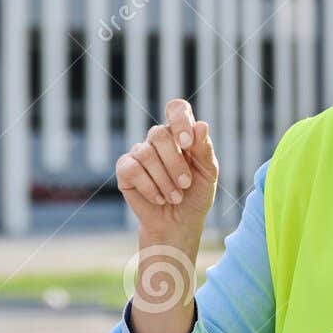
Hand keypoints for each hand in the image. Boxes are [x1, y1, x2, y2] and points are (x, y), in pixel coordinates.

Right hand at [115, 98, 219, 248]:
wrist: (179, 223)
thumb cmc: (195, 195)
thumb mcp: (208, 174)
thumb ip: (204, 149)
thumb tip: (202, 124)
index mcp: (181, 133)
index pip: (176, 108)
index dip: (180, 120)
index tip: (187, 143)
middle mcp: (158, 139)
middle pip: (159, 134)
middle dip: (175, 163)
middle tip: (185, 184)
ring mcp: (140, 152)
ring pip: (146, 153)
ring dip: (164, 180)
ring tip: (175, 197)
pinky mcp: (125, 169)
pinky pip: (132, 169)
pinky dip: (149, 187)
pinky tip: (158, 198)